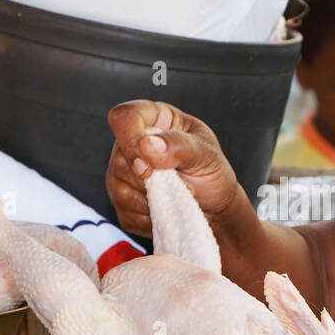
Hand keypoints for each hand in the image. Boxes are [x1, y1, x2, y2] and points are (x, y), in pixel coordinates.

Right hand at [106, 101, 242, 238]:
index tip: (148, 164)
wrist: (215, 206)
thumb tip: (145, 145)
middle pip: (119, 160)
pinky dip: (150, 217)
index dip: (129, 138)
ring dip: (153, 200)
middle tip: (181, 182)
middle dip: (151, 179)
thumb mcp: (207, 154)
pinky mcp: (123, 200)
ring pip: (119, 190)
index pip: (124, 117)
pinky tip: (168, 209)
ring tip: (177, 195)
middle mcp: (133, 143)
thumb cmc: (212, 172)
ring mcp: (124, 172)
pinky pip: (125, 213)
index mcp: (154, 120)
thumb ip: (179, 146)